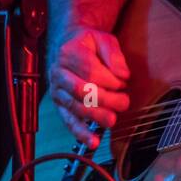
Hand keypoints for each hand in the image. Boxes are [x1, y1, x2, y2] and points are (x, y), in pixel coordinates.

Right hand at [49, 28, 130, 147]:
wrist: (68, 42)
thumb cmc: (89, 43)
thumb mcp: (104, 39)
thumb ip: (114, 54)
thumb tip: (123, 74)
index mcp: (69, 53)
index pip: (90, 71)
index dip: (109, 80)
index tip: (123, 83)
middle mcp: (58, 72)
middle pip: (81, 90)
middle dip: (104, 99)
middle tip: (123, 103)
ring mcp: (57, 89)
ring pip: (74, 106)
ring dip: (94, 116)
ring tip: (111, 120)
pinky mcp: (60, 104)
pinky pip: (68, 119)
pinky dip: (80, 132)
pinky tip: (92, 141)